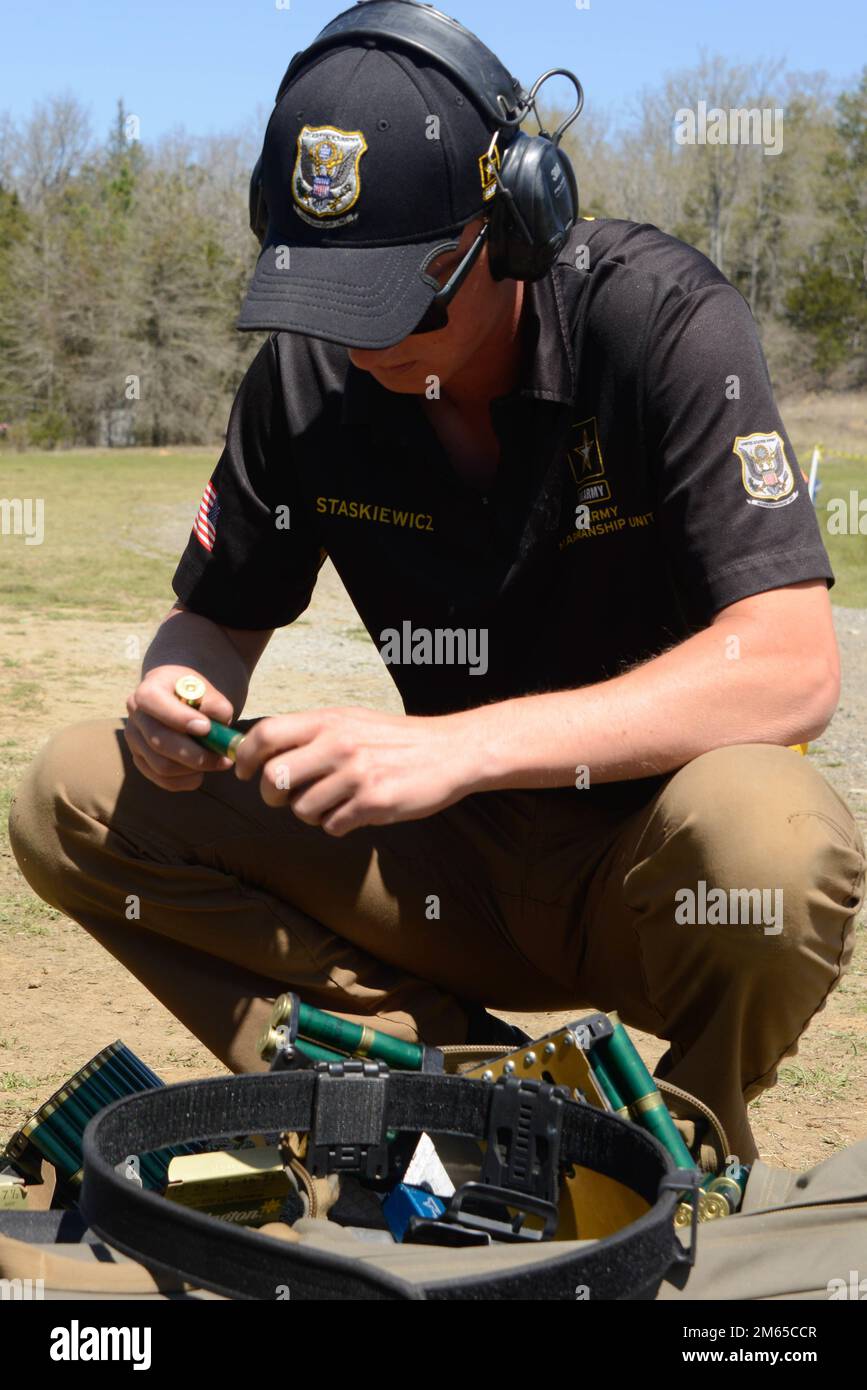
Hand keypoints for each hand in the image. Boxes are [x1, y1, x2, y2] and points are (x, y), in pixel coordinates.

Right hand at [125, 665, 234, 790]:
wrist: (181, 701)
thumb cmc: (195, 695)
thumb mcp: (207, 690)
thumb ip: (216, 704)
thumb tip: (220, 722)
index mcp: (148, 689)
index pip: (153, 702)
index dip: (178, 718)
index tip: (206, 728)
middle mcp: (136, 715)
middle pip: (159, 742)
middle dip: (195, 754)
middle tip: (223, 758)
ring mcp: (134, 740)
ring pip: (162, 766)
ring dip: (194, 769)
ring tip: (217, 762)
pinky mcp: (141, 761)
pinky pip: (164, 780)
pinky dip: (187, 780)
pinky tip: (202, 772)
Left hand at [233, 706, 476, 835]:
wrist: (450, 751)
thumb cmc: (395, 739)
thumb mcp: (350, 721)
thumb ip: (310, 733)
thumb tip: (259, 751)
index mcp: (328, 721)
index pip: (265, 735)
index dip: (244, 757)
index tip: (243, 772)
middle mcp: (338, 744)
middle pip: (272, 778)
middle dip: (270, 795)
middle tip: (285, 797)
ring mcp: (356, 775)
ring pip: (301, 809)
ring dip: (310, 813)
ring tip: (334, 802)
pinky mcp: (373, 803)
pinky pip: (332, 826)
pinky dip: (338, 824)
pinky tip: (357, 810)